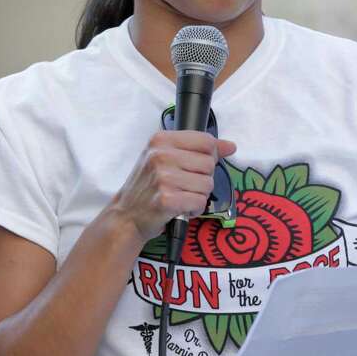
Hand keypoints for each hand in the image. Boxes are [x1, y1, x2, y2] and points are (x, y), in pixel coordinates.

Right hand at [111, 130, 237, 241]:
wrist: (126, 216)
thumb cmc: (148, 186)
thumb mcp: (167, 158)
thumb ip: (198, 149)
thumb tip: (230, 146)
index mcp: (161, 140)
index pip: (206, 141)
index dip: (210, 156)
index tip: (197, 167)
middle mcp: (160, 155)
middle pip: (209, 164)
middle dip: (202, 178)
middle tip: (183, 186)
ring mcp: (163, 177)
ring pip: (207, 184)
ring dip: (199, 195)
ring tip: (181, 197)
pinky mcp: (167, 199)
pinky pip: (200, 202)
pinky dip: (194, 209)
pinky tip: (180, 208)